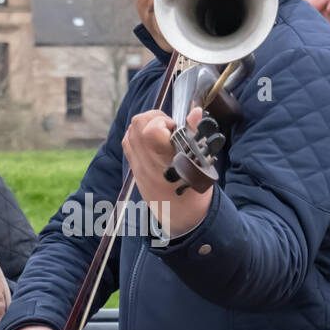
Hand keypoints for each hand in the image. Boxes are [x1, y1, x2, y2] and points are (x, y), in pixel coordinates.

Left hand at [122, 107, 212, 236]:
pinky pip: (128, 144)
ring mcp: (137, 166)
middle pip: (137, 124)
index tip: (176, 129)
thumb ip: (195, 134)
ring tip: (162, 134)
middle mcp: (146, 161)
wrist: (182, 217)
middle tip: (169, 128)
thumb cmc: (195, 191)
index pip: (151, 128)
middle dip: (154, 118)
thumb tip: (196, 111)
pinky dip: (137, 136)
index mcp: (163, 160)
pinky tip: (153, 143)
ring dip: (145, 126)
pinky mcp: (134, 170)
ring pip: (130, 132)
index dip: (164, 121)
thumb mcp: (201, 163)